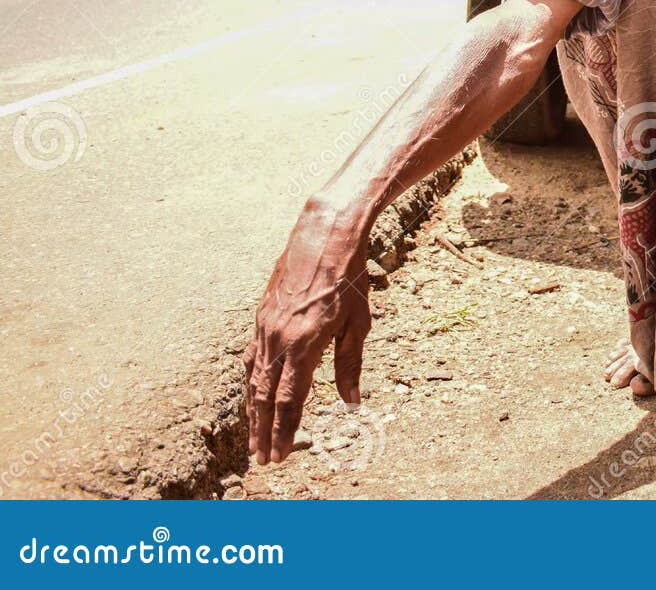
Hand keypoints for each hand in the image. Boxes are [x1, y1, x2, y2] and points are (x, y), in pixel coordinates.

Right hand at [243, 204, 370, 463]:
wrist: (323, 237)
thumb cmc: (349, 280)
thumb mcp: (359, 324)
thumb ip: (350, 365)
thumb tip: (351, 403)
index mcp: (305, 344)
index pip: (290, 400)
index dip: (285, 431)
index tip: (282, 456)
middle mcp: (279, 340)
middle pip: (266, 397)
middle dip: (264, 432)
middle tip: (263, 462)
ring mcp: (266, 328)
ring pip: (255, 381)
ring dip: (254, 414)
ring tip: (254, 441)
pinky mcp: (262, 318)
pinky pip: (252, 359)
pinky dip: (252, 384)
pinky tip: (253, 398)